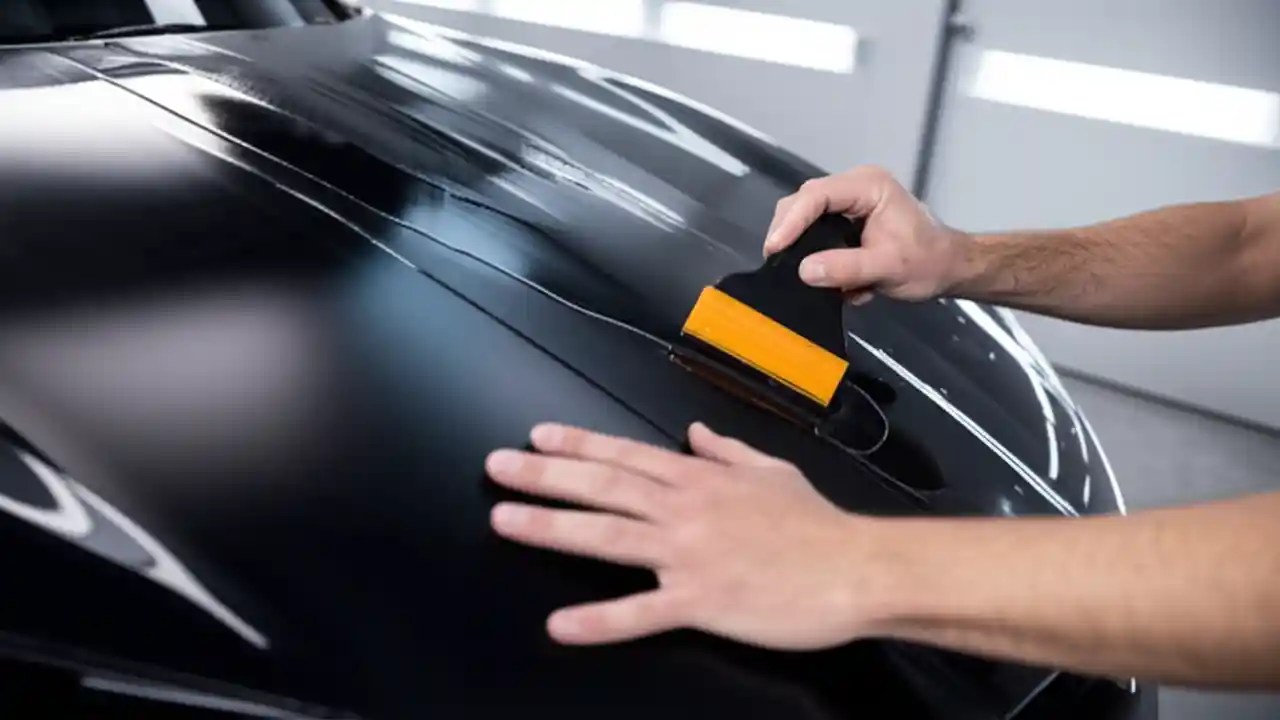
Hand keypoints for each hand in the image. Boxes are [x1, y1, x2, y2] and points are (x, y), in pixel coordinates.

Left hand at [485, 422, 892, 648]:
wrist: (856, 568)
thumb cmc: (816, 524)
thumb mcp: (771, 472)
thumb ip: (726, 451)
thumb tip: (694, 432)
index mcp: (700, 478)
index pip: (626, 454)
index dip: (579, 444)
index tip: (538, 436)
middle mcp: (685, 508)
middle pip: (603, 486)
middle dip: (545, 475)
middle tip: (497, 466)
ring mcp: (689, 554)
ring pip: (607, 535)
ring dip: (551, 527)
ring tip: (503, 521)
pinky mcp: (701, 600)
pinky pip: (641, 612)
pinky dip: (599, 620)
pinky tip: (560, 625)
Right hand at [764, 166, 970, 303]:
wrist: (948, 269)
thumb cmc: (927, 263)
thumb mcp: (888, 268)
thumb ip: (846, 268)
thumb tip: (803, 270)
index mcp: (869, 186)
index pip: (817, 196)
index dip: (791, 221)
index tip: (774, 248)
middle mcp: (856, 186)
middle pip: (805, 201)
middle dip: (788, 231)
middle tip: (776, 263)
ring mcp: (850, 201)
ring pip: (807, 215)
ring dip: (800, 244)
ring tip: (798, 270)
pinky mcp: (847, 218)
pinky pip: (817, 229)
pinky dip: (814, 250)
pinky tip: (823, 273)